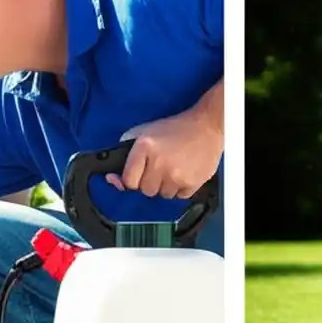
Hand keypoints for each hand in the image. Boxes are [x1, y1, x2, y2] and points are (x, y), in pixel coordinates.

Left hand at [105, 109, 222, 199]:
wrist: (208, 126)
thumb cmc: (177, 128)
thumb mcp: (145, 131)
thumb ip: (126, 151)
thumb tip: (113, 178)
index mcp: (145, 147)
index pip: (128, 181)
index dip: (132, 179)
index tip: (138, 175)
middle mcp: (159, 163)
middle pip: (146, 190)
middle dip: (151, 181)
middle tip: (160, 167)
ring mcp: (176, 175)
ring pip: (163, 195)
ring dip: (166, 185)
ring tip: (174, 168)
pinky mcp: (192, 183)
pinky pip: (179, 196)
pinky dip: (181, 188)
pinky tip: (185, 172)